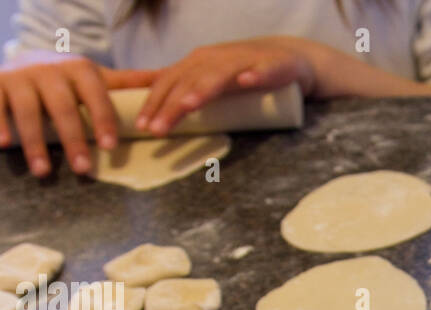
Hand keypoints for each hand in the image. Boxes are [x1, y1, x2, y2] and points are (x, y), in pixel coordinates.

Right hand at [0, 51, 156, 177]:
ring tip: (43, 172)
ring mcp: (19, 76)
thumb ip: (128, 85)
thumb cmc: (70, 81)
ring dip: (35, 141)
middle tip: (82, 169)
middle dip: (73, 138)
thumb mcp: (98, 79)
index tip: (109, 146)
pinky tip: (4, 144)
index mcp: (79, 69)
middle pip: (62, 107)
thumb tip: (167, 83)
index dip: (102, 119)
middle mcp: (48, 69)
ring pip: (27, 109)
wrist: (26, 60)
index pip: (94, 94)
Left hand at [135, 38, 316, 136]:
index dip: (154, 102)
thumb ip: (182, 91)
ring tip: (188, 106)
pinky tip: (247, 81)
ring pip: (220, 75)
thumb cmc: (242, 74)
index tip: (142, 127)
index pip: (169, 82)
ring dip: (204, 89)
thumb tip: (150, 112)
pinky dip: (255, 75)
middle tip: (158, 130)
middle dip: (171, 105)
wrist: (288, 59)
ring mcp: (244, 60)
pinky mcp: (273, 64)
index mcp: (197, 64)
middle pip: (189, 81)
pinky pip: (264, 69)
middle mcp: (216, 59)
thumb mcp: (208, 79)